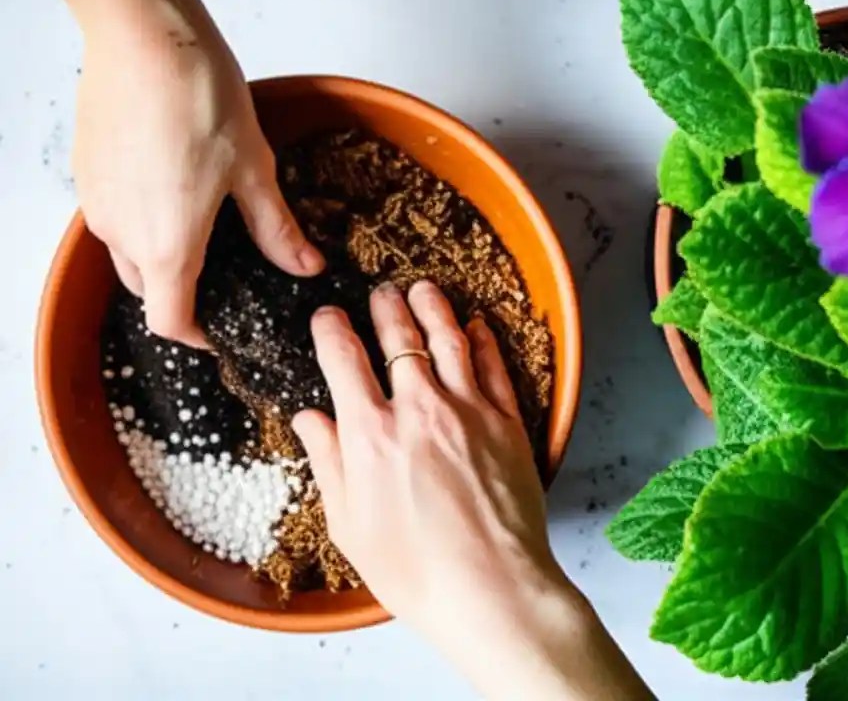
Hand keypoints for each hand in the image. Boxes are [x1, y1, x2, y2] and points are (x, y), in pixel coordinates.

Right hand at [66, 0, 322, 346]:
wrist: (144, 37)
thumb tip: (304, 265)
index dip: (197, 337)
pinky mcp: (86, 172)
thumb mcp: (254, 169)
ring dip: (160, 253)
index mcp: (165, 245)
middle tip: (226, 276)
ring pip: (126, 251)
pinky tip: (176, 187)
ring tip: (205, 225)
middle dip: (182, 292)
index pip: (169, 321)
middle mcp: (120, 232)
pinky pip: (112, 215)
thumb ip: (276, 228)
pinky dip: (141, 219)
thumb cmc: (198, 98)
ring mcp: (96, 202)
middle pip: (146, 288)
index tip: (222, 333)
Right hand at [293, 281, 651, 700]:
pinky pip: (494, 367)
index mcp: (369, 434)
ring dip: (434, 309)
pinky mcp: (509, 423)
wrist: (489, 586)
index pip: (344, 359)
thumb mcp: (348, 523)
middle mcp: (419, 410)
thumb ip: (329, 462)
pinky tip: (477, 326)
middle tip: (382, 292)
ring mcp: (469, 412)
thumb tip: (310, 419)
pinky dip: (483, 340)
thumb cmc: (414, 569)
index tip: (328, 316)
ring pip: (450, 340)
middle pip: (400, 339)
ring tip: (424, 290)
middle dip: (386, 308)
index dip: (332, 329)